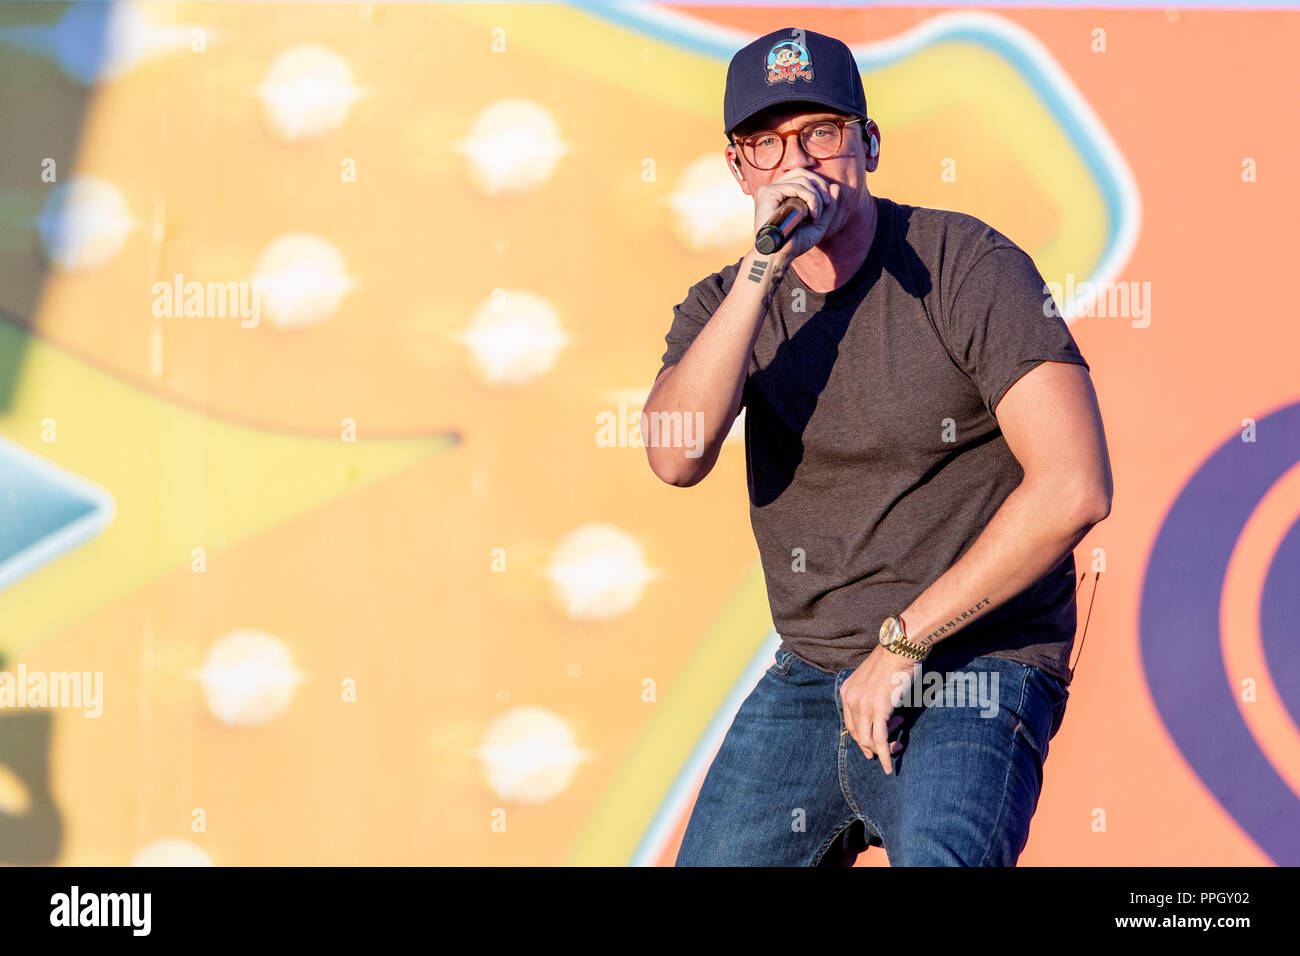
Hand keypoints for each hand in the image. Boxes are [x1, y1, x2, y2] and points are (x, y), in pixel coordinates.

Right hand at [752, 170, 841, 260]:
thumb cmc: (795, 244)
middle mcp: (773, 189)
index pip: (802, 176)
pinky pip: (796, 186)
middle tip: (827, 204)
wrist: (779, 256)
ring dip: (816, 196)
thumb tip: (835, 186)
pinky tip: (812, 215)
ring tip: (816, 216)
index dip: (819, 185)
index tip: (828, 204)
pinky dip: (810, 198)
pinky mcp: (767, 193)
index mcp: (781, 194)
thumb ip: (828, 206)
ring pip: (801, 179)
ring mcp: (768, 190)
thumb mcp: (818, 224)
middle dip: (820, 185)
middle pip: (801, 172)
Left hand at [839, 644, 919, 773]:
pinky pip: (879, 741)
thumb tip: (883, 714)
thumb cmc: (892, 661)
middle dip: (873, 744)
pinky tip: (890, 767)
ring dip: (883, 750)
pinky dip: (885, 756)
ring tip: (898, 745)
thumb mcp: (874, 680)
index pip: (850, 723)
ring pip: (867, 741)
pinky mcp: (878, 711)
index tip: (880, 737)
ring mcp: (862, 707)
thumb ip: (872, 696)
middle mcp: (850, 700)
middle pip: (857, 734)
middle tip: (893, 742)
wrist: (900, 648)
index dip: (864, 735)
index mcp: (847, 691)